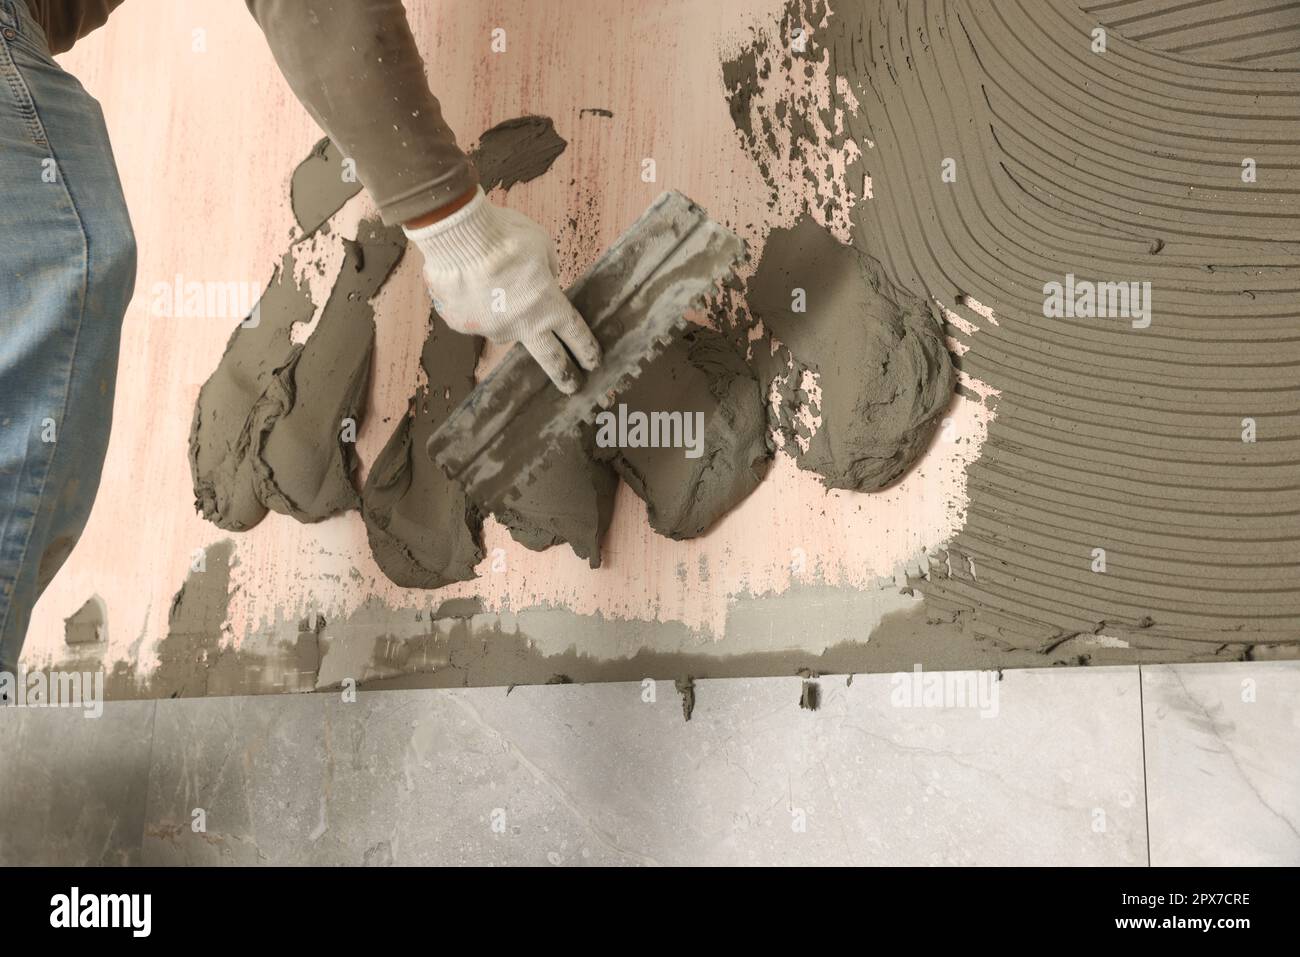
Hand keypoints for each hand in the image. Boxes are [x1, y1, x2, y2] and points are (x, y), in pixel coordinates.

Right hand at [404, 187, 599, 392]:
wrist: (459, 237)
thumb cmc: (505, 236)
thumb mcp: (541, 246)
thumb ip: (548, 270)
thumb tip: (545, 282)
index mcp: (548, 306)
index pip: (574, 334)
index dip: (587, 349)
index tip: (593, 362)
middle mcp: (522, 326)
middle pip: (550, 358)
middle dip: (564, 374)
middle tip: (571, 386)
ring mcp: (491, 330)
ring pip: (505, 326)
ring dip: (505, 313)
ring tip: (493, 284)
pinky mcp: (463, 326)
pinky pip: (475, 316)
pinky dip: (476, 304)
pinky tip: (469, 283)